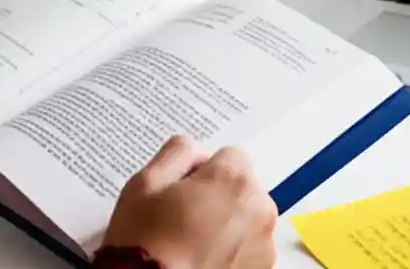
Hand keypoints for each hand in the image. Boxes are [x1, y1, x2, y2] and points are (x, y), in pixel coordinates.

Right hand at [102, 137, 277, 268]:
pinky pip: (250, 247)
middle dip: (219, 195)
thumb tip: (197, 152)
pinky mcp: (262, 268)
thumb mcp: (145, 183)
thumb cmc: (145, 242)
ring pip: (247, 218)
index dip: (204, 170)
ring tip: (192, 244)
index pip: (229, 156)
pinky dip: (233, 251)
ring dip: (228, 223)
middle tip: (184, 218)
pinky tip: (204, 260)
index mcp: (233, 179)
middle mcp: (259, 207)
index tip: (183, 191)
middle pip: (242, 186)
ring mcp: (264, 243)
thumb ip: (177, 152)